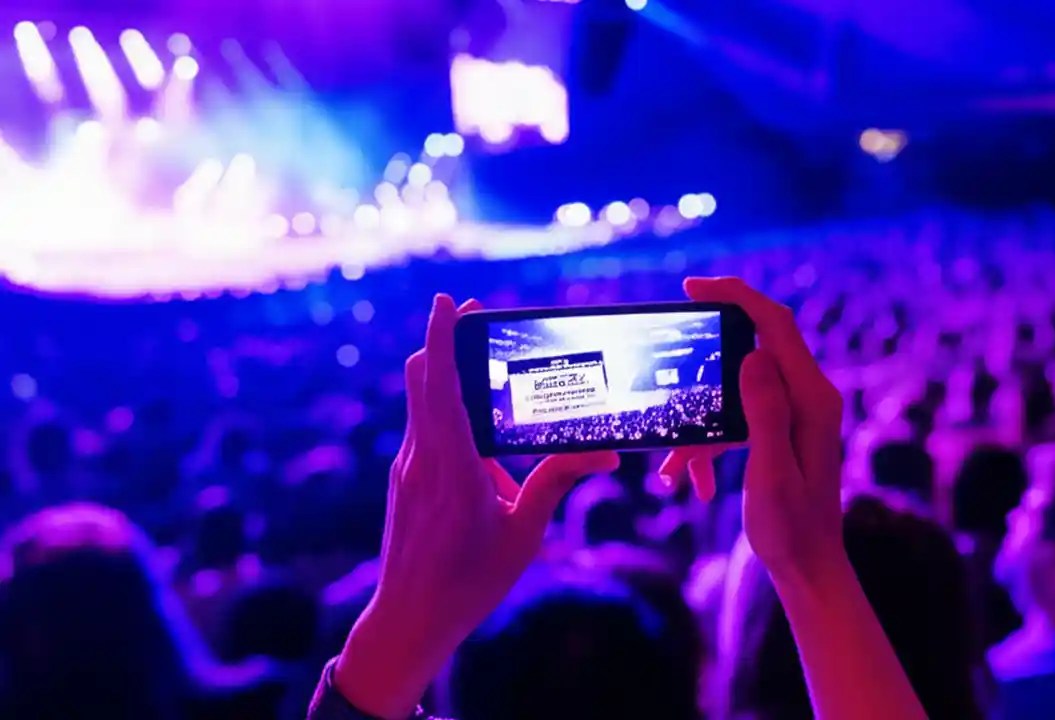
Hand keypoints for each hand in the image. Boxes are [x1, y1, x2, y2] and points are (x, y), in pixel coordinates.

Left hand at [336, 294, 618, 719]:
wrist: (407, 621)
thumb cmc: (468, 582)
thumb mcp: (524, 534)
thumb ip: (557, 483)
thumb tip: (606, 456)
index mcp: (451, 464)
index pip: (441, 383)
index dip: (441, 336)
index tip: (448, 301)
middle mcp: (421, 456)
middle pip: (422, 379)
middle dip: (445, 342)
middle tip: (475, 319)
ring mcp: (408, 468)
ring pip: (422, 404)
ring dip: (449, 382)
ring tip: (490, 383)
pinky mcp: (406, 482)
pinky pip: (425, 433)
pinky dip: (448, 419)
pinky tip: (483, 447)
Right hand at [661, 277, 844, 586]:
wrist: (808, 567)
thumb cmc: (792, 527)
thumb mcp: (772, 472)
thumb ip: (765, 412)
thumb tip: (752, 354)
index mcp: (811, 398)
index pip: (775, 324)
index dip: (736, 296)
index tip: (693, 288)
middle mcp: (808, 396)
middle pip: (754, 345)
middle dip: (706, 357)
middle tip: (666, 352)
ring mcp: (796, 413)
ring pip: (737, 391)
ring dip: (702, 426)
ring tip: (674, 472)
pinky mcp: (782, 430)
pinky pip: (738, 419)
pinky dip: (710, 443)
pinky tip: (692, 484)